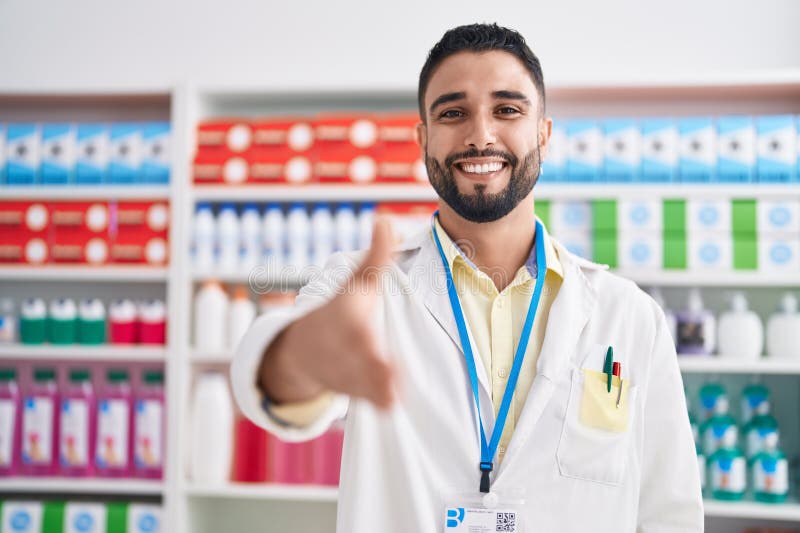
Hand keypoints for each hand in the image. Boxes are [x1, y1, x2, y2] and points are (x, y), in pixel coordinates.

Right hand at [260, 217, 397, 408]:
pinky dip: (383, 406)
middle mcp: (351, 355)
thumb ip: (376, 256)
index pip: (363, 337)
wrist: (305, 349)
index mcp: (353, 325)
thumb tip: (385, 219)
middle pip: (370, 371)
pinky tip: (397, 406)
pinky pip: (375, 403)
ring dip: (383, 395)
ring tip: (397, 399)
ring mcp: (354, 378)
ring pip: (373, 392)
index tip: (389, 361)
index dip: (374, 345)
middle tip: (394, 391)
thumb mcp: (356, 283)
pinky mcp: (360, 394)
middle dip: (380, 380)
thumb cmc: (342, 310)